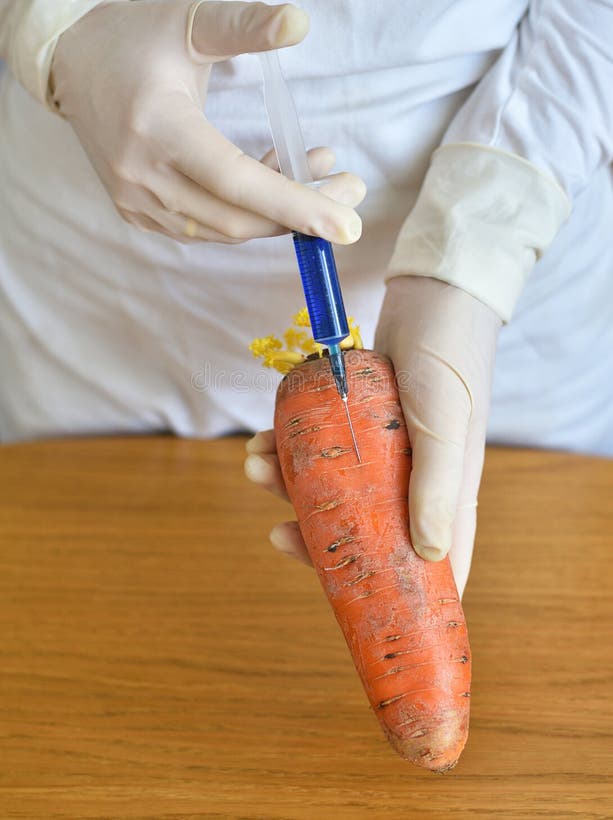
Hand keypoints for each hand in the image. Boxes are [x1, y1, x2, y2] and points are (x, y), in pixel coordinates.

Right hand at [49, 0, 365, 242]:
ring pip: (223, 230)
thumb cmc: (137, 40)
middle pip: (237, 218)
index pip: (236, 181)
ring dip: (277, 213)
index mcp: (158, 126)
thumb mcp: (191, 23)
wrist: (73, 64)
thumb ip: (246, 24)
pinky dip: (245, 214)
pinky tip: (271, 181)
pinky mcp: (137, 212)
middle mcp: (143, 174)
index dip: (296, 204)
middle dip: (302, 213)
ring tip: (316, 171)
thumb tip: (300, 21)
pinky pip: (204, 229)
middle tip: (351, 190)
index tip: (348, 224)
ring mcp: (136, 200)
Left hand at [244, 276, 500, 597]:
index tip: (359, 621)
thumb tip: (430, 556)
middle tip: (276, 531)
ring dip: (287, 487)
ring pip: (332, 491)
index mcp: (446, 498)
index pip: (433, 571)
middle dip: (316, 538)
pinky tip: (265, 437)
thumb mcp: (446, 425)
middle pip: (364, 536)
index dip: (402, 603)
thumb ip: (438, 486)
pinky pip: (319, 449)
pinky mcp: (359, 424)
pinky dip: (289, 448)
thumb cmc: (449, 361)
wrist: (433, 294)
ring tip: (254, 465)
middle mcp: (414, 483)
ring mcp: (384, 454)